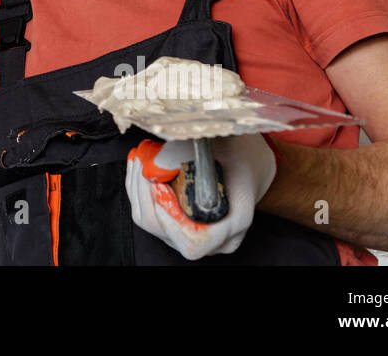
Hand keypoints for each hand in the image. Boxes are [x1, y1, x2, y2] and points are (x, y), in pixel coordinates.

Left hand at [125, 134, 277, 259]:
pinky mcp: (181, 228)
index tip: (157, 185)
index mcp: (233, 221)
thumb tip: (152, 164)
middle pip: (164, 230)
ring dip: (138, 187)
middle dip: (144, 191)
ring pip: (152, 222)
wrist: (249, 161)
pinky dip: (139, 189)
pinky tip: (140, 165)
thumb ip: (184, 153)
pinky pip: (150, 215)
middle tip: (144, 157)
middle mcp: (216, 238)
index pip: (192, 242)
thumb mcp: (218, 145)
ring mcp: (197, 235)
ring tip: (142, 156)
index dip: (168, 218)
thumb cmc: (240, 152)